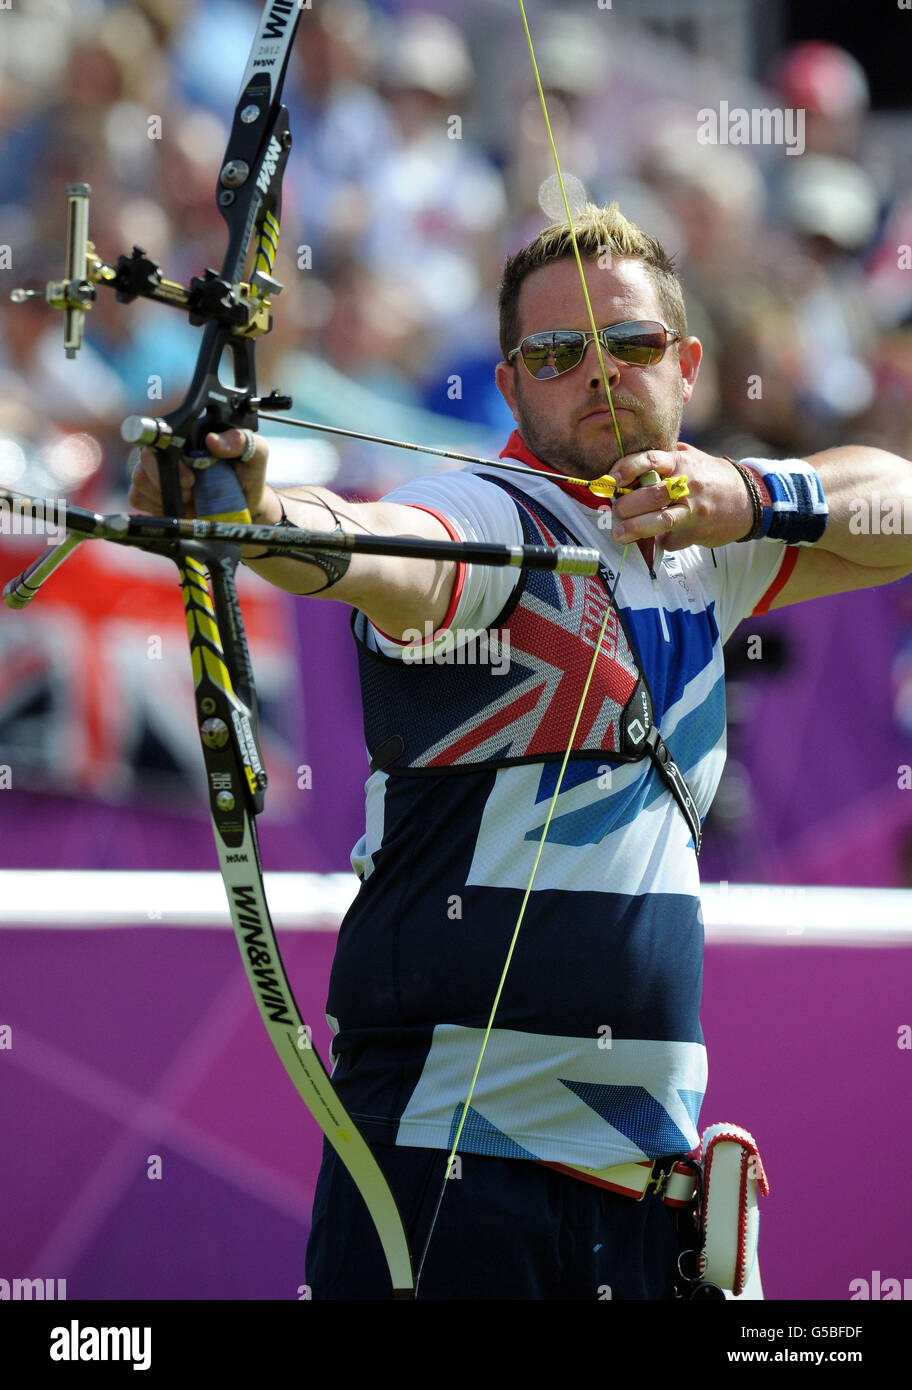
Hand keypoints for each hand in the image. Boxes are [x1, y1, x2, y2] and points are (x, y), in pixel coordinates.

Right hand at [128, 428, 274, 521]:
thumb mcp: (255, 454)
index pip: (160, 431)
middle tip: (193, 485)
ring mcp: (154, 471)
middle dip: (168, 478)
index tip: (188, 471)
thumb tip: (214, 440)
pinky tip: (178, 505)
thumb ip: (242, 441)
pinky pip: (137, 498)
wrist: (243, 507)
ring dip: (165, 493)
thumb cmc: (246, 475)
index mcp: (187, 433)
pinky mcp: (149, 494)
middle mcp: (166, 450)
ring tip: (191, 495)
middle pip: (145, 457)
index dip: (166, 449)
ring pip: (139, 479)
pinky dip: (157, 506)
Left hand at [608, 443, 753, 550]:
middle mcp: (688, 484)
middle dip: (627, 504)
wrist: (748, 500)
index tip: (612, 480)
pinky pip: (671, 540)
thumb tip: (626, 467)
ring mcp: (694, 510)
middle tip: (615, 510)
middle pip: (651, 494)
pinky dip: (659, 542)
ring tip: (618, 533)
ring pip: (660, 520)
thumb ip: (664, 459)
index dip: (627, 468)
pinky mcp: (697, 531)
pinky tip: (656, 540)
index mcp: (682, 462)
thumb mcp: (691, 458)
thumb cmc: (710, 477)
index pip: (651, 460)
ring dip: (635, 528)